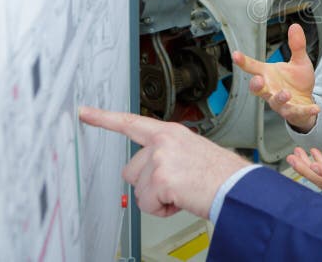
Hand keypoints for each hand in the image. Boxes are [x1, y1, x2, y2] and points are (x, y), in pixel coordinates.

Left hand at [78, 106, 249, 218]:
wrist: (237, 186)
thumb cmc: (221, 174)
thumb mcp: (192, 153)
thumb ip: (168, 155)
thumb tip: (153, 174)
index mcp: (171, 133)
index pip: (132, 123)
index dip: (104, 118)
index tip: (84, 113)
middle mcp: (164, 142)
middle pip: (131, 169)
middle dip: (148, 184)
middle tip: (176, 184)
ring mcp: (160, 158)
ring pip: (139, 189)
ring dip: (157, 198)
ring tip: (184, 191)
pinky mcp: (159, 178)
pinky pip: (147, 204)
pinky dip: (163, 208)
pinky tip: (182, 199)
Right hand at [232, 23, 319, 131]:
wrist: (307, 101)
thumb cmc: (297, 82)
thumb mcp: (299, 61)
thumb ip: (296, 45)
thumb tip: (295, 26)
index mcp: (268, 74)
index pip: (252, 67)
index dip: (243, 61)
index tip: (235, 55)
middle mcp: (270, 89)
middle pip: (257, 89)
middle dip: (256, 85)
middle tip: (257, 80)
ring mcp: (280, 102)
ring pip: (275, 102)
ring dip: (279, 97)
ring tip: (286, 93)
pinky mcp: (293, 111)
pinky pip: (297, 112)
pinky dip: (306, 110)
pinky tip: (315, 108)